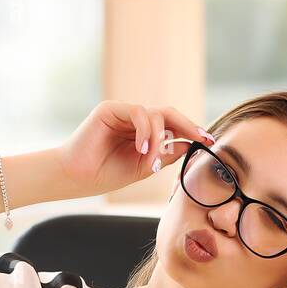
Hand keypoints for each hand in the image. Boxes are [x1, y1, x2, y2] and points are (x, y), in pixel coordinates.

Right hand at [57, 100, 215, 197]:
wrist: (77, 178)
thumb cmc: (106, 174)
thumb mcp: (143, 167)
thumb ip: (165, 155)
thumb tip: (190, 144)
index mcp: (144, 133)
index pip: (173, 126)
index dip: (191, 131)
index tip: (209, 141)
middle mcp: (135, 120)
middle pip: (169, 115)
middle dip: (188, 126)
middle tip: (202, 138)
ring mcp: (123, 113)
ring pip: (156, 115)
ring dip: (160, 139)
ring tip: (150, 160)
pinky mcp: (110, 109)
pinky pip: (139, 113)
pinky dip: (146, 131)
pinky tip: (142, 149)